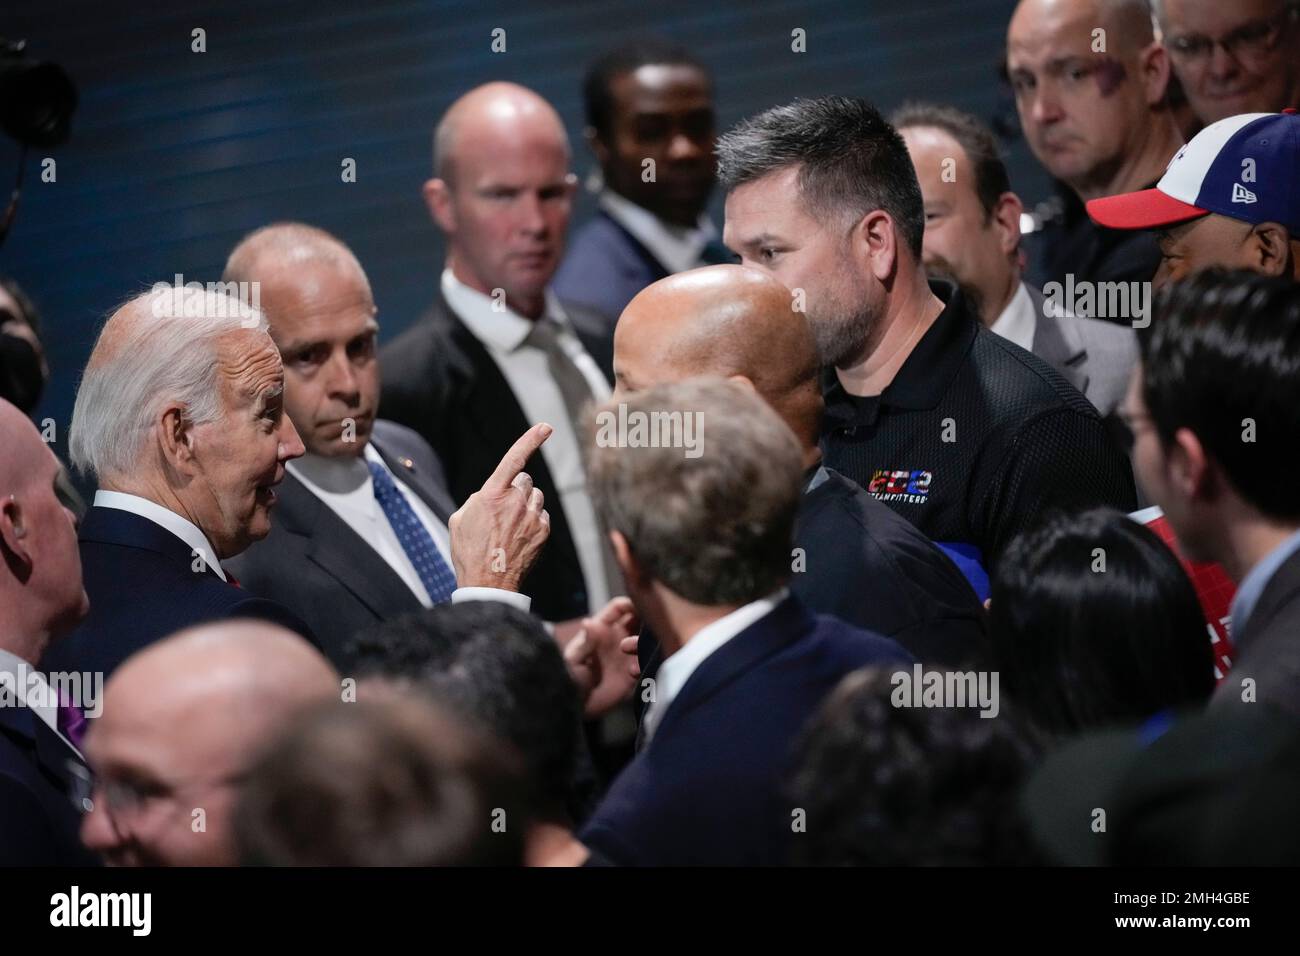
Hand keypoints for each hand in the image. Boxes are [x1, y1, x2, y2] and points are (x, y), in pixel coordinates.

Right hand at [449, 423, 551, 590]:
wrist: (488, 583)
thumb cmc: (469, 551)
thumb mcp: (460, 519)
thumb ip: (478, 499)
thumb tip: (491, 494)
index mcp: (491, 495)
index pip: (514, 459)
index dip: (530, 440)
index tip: (545, 427)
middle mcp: (515, 502)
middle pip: (524, 480)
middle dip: (516, 488)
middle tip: (503, 509)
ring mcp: (532, 516)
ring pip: (536, 496)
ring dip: (526, 504)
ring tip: (510, 526)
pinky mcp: (543, 530)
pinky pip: (542, 514)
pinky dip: (533, 520)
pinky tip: (519, 536)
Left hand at [562, 596, 639, 717]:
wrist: (573, 706)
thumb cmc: (567, 678)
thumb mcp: (573, 660)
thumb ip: (585, 643)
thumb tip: (589, 622)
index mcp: (602, 629)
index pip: (620, 608)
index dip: (631, 603)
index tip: (641, 607)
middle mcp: (617, 639)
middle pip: (639, 621)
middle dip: (645, 623)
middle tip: (643, 632)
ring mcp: (626, 656)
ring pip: (645, 641)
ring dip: (644, 644)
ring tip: (631, 655)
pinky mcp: (632, 674)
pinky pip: (646, 664)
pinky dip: (645, 664)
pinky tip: (633, 672)